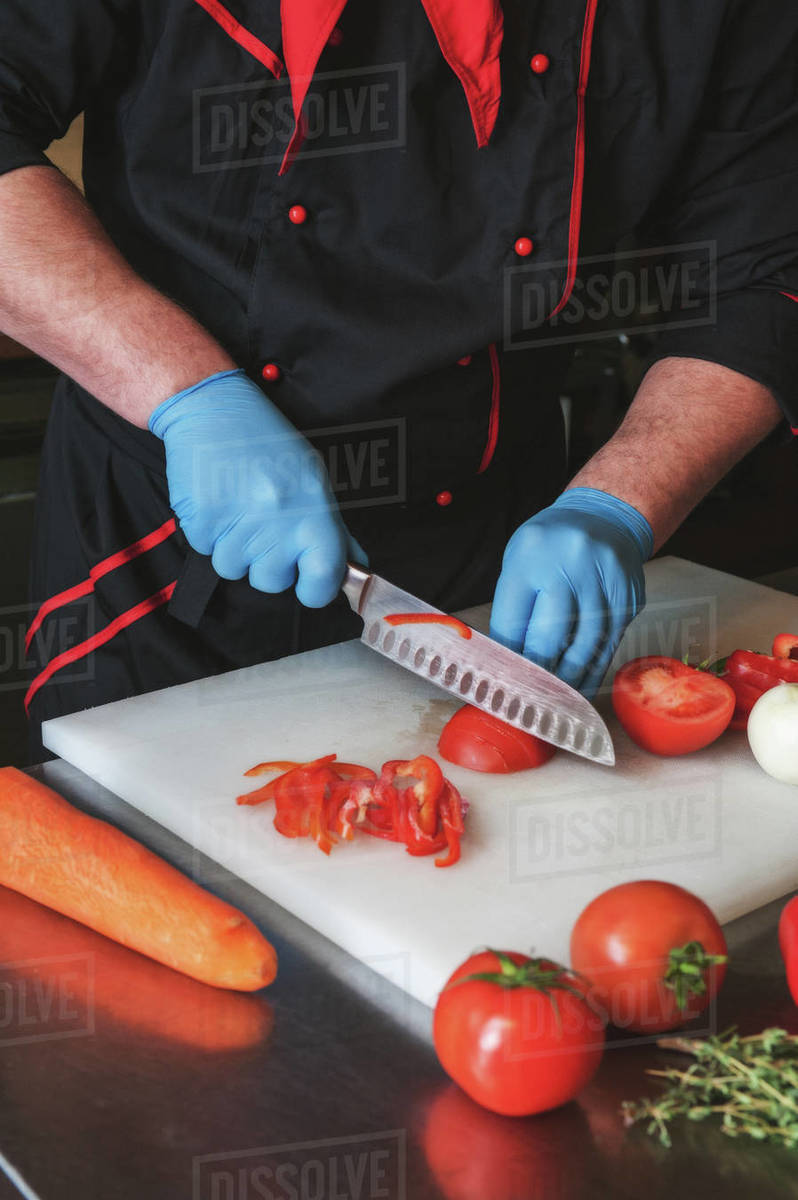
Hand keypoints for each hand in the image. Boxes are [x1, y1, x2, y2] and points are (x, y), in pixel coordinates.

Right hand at [149, 369, 365, 606]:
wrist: (212, 410)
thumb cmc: (267, 444)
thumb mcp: (313, 480)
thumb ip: (334, 529)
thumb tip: (356, 569)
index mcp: (313, 513)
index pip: (322, 581)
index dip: (315, 589)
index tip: (308, 582)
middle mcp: (277, 522)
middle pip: (272, 583)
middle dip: (267, 564)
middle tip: (264, 527)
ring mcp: (237, 525)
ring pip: (234, 570)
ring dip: (235, 549)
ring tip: (238, 509)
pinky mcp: (201, 522)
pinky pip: (206, 551)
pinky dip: (210, 534)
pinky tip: (218, 501)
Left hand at [490, 488, 652, 695]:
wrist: (606, 517)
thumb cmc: (551, 545)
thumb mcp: (520, 560)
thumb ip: (513, 607)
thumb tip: (507, 660)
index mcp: (530, 555)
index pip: (512, 620)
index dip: (507, 657)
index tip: (502, 681)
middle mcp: (570, 565)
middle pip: (550, 636)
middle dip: (537, 673)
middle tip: (528, 698)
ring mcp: (604, 580)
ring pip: (584, 645)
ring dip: (568, 679)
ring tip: (555, 700)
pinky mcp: (629, 596)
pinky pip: (609, 643)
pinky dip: (593, 668)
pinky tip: (581, 684)